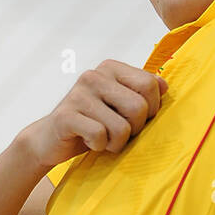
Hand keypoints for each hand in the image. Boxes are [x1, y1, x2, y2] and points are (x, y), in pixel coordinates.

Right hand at [27, 61, 168, 166]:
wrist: (50, 140)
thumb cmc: (93, 123)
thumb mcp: (120, 105)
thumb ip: (141, 92)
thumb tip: (164, 85)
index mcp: (110, 68)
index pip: (150, 85)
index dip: (151, 110)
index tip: (135, 119)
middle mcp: (94, 75)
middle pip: (139, 107)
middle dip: (134, 129)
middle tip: (118, 133)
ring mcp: (78, 94)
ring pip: (122, 127)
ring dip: (116, 143)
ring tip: (103, 139)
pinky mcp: (66, 115)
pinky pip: (100, 136)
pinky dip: (99, 147)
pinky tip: (88, 142)